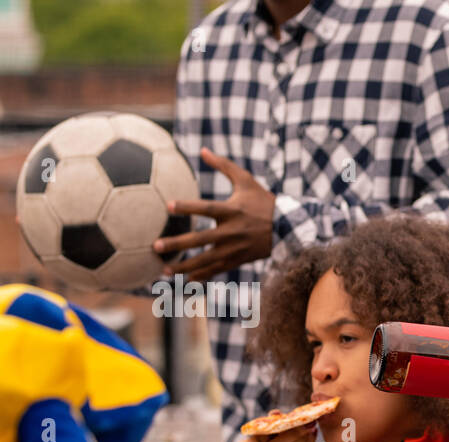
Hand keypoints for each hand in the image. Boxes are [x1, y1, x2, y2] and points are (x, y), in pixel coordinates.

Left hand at [153, 148, 273, 280]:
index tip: (168, 205)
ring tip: (164, 269)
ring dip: (184, 266)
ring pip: (206, 259)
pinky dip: (202, 275)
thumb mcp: (246, 181)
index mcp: (232, 210)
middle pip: (200, 239)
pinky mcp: (239, 259)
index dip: (188, 207)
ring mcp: (235, 248)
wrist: (288, 227)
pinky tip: (186, 279)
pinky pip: (218, 269)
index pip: (207, 208)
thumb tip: (203, 150)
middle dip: (178, 244)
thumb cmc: (263, 201)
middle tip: (156, 246)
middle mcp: (232, 231)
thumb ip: (223, 166)